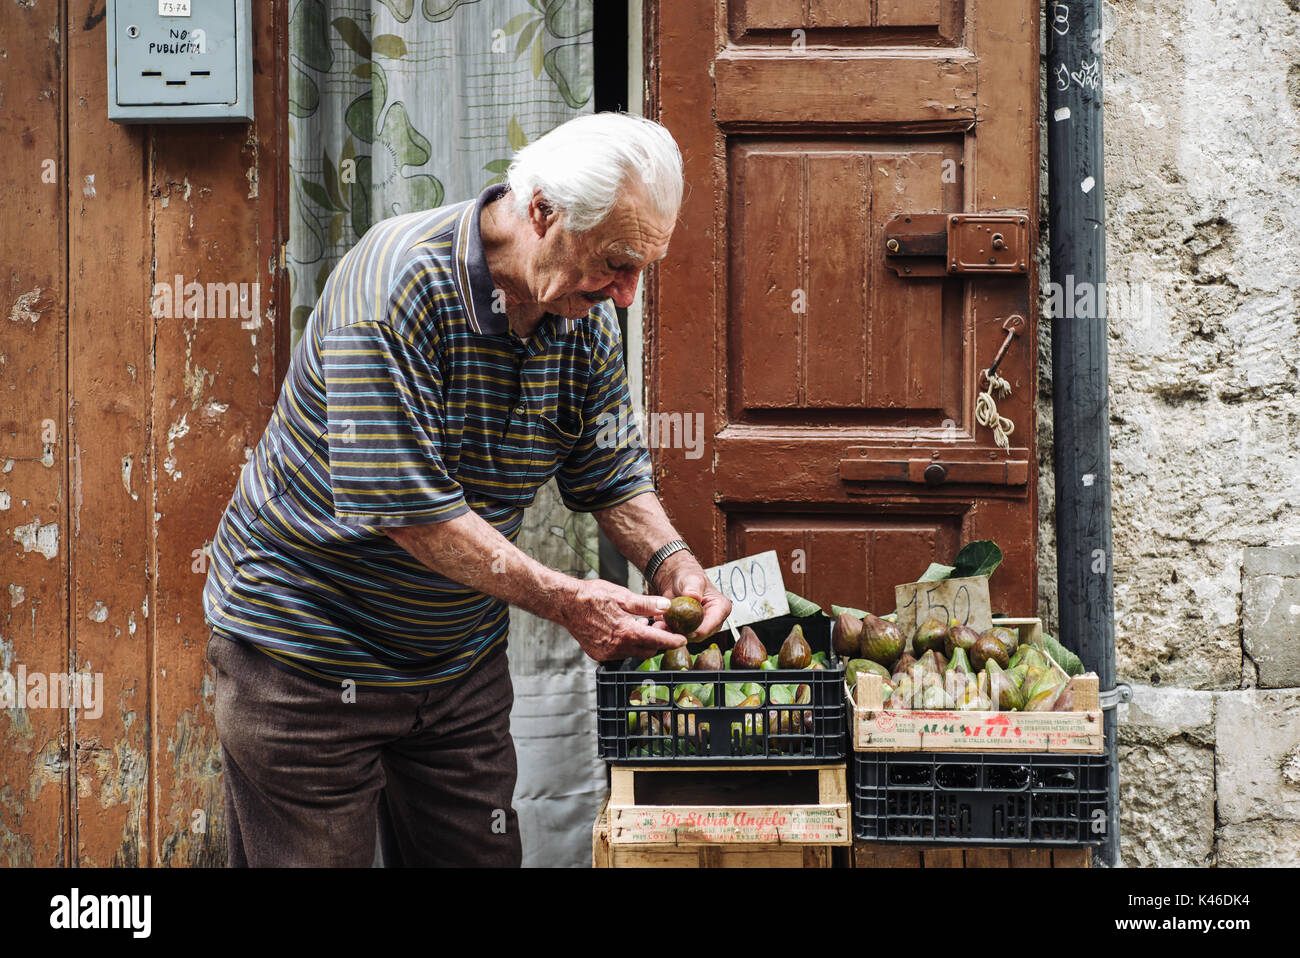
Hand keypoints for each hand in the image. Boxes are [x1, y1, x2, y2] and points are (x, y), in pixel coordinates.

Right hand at [556, 579, 683, 662]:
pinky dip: (626, 645)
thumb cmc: (592, 596)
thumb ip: (646, 604)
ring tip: (639, 624)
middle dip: (657, 641)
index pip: (657, 641)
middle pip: (648, 650)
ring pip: (634, 653)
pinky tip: (624, 630)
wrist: (565, 604)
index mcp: (626, 632)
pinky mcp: (598, 655)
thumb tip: (666, 606)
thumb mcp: (623, 595)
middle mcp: (617, 647)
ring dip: (641, 642)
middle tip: (659, 626)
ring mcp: (607, 653)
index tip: (682, 640)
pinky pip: (620, 654)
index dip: (672, 641)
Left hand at [652, 552, 731, 639]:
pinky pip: (678, 635)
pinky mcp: (689, 630)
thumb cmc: (688, 576)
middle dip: (681, 633)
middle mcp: (713, 621)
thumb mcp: (691, 579)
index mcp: (721, 608)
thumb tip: (693, 596)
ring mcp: (701, 627)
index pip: (711, 625)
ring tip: (660, 624)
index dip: (696, 630)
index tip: (680, 627)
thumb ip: (692, 588)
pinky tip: (659, 623)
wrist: (676, 579)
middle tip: (665, 626)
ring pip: (687, 637)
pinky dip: (668, 631)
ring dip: (672, 633)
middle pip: (699, 635)